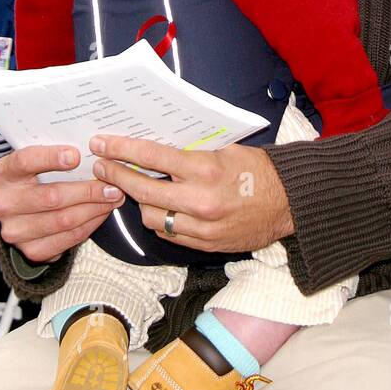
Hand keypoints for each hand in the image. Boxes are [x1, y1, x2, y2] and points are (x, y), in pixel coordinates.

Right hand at [0, 145, 125, 263]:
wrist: (17, 212)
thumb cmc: (33, 179)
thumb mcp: (34, 162)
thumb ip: (54, 154)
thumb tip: (94, 149)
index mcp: (3, 173)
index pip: (25, 162)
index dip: (51, 158)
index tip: (77, 155)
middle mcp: (4, 204)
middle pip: (52, 196)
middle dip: (88, 190)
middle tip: (112, 184)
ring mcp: (15, 231)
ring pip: (64, 220)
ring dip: (95, 208)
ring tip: (113, 198)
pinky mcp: (31, 251)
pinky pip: (68, 239)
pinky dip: (90, 225)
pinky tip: (101, 213)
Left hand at [90, 136, 293, 253]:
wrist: (289, 204)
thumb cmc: (259, 172)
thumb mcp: (226, 151)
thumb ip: (191, 153)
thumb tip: (156, 149)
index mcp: (205, 169)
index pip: (152, 157)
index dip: (122, 149)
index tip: (102, 144)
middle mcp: (199, 200)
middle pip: (142, 189)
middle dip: (116, 176)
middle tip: (101, 166)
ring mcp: (201, 226)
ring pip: (151, 217)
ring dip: (139, 201)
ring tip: (132, 188)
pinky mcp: (205, 244)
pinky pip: (169, 233)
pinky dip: (160, 220)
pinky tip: (158, 207)